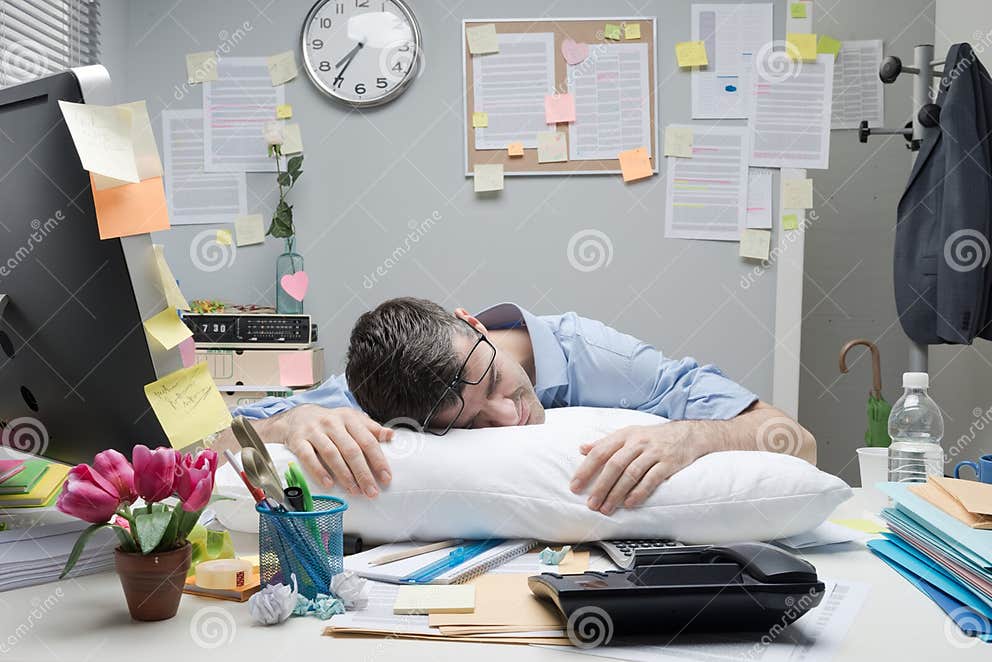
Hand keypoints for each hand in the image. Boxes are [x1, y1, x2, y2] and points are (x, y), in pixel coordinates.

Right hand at [267, 405, 393, 496]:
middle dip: (363, 473)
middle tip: (371, 491)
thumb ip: (371, 428)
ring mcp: (314, 431)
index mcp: (349, 418)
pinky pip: (308, 457)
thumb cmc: (330, 422)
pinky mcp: (298, 440)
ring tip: (354, 491)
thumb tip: (390, 435)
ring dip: (345, 475)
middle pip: (351, 450)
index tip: (386, 478)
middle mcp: (332, 423)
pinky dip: (319, 471)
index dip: (378, 460)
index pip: (367, 440)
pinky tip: (328, 484)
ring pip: (332, 454)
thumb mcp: (351, 420)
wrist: (297, 416)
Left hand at [569, 424, 695, 514]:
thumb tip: (582, 449)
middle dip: (600, 487)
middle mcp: (637, 442)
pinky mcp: (668, 463)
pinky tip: (629, 503)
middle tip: (591, 504)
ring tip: (607, 508)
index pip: (600, 452)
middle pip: (614, 465)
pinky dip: (639, 493)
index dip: (586, 470)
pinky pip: (651, 479)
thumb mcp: (627, 434)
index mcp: (624, 435)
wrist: (687, 434)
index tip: (575, 486)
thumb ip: (605, 443)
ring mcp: (653, 452)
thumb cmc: (652, 437)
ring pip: (631, 474)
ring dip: (617, 493)